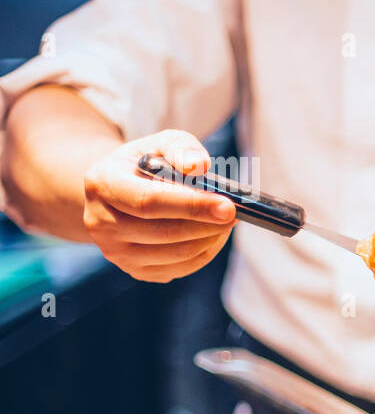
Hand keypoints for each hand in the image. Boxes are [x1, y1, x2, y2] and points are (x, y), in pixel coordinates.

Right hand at [82, 130, 235, 282]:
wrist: (118, 192)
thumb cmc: (145, 165)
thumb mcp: (159, 144)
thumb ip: (180, 147)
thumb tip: (198, 166)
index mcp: (102, 184)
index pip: (149, 202)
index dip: (191, 206)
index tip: (228, 206)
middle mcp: (100, 222)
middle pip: (165, 232)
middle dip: (208, 224)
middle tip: (235, 213)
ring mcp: (116, 251)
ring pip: (176, 254)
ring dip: (211, 238)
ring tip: (226, 221)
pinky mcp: (135, 270)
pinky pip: (180, 268)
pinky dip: (205, 252)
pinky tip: (214, 234)